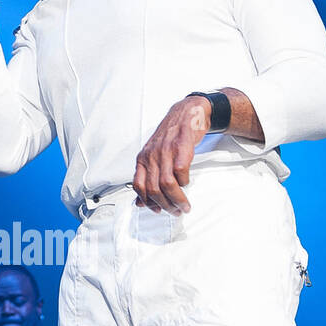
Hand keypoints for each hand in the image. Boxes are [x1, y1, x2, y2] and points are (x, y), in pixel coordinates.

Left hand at [132, 96, 210, 214]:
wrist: (186, 113)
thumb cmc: (170, 137)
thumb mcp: (154, 155)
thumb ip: (148, 176)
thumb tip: (141, 202)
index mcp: (143, 159)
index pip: (138, 186)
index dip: (148, 202)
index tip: (158, 211)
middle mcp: (151, 156)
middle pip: (154, 189)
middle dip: (165, 205)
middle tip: (176, 212)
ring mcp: (166, 151)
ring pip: (167, 184)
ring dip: (177, 199)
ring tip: (185, 206)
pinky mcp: (181, 147)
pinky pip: (180, 171)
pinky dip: (185, 182)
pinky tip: (187, 183)